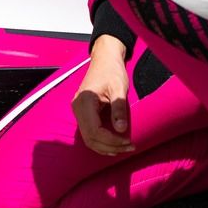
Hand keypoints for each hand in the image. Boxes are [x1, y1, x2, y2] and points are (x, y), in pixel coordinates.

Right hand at [72, 37, 133, 155]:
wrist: (104, 59)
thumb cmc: (112, 71)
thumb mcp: (119, 88)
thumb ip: (119, 108)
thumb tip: (121, 129)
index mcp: (85, 101)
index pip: (94, 131)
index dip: (111, 140)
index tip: (128, 140)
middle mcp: (77, 108)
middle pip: (90, 138)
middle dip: (110, 147)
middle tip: (129, 147)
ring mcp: (78, 111)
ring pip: (88, 139)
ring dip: (106, 147)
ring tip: (124, 147)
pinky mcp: (82, 113)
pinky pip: (89, 133)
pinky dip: (101, 142)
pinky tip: (115, 144)